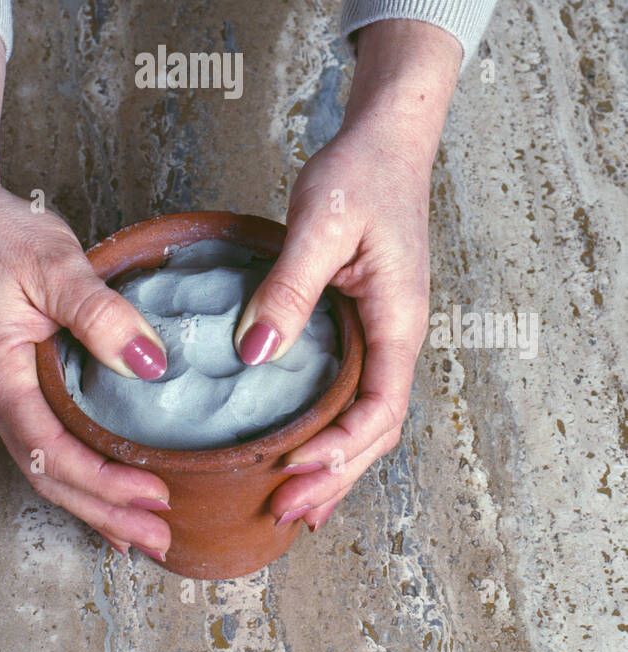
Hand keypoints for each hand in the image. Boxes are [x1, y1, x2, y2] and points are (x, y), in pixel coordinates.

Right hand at [0, 11, 171, 560]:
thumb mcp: (55, 264)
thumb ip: (101, 314)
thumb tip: (149, 363)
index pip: (49, 449)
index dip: (101, 481)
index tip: (151, 497)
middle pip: (45, 472)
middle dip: (101, 511)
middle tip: (157, 540)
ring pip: (42, 461)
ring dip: (91, 498)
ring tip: (139, 529)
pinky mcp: (7, 378)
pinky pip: (42, 437)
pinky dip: (77, 467)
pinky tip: (106, 482)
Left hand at [234, 19, 461, 530]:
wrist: (385, 139)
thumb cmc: (361, 173)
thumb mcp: (321, 223)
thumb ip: (290, 288)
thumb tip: (254, 354)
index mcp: (397, 320)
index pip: (379, 410)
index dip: (338, 450)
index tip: (290, 468)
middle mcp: (395, 335)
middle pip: (373, 430)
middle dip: (332, 475)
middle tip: (281, 512)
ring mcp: (380, 331)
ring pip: (362, 417)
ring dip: (330, 462)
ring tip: (288, 503)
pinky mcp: (358, 321)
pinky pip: (348, 389)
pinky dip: (326, 427)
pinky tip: (295, 446)